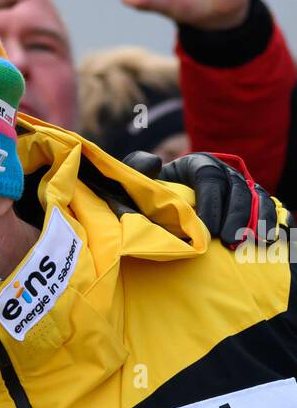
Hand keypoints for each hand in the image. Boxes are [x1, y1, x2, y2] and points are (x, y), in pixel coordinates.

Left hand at [123, 150, 279, 246]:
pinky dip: (269, 221)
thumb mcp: (139, 178)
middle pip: (235, 188)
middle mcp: (223, 171)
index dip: (210, 202)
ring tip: (250, 244)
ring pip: (254, 197)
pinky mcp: (250, 200)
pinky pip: (266, 206)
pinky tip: (267, 239)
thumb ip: (138, 168)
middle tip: (231, 240)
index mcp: (198, 163)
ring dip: (255, 220)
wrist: (165, 202)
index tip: (206, 229)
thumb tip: (156, 164)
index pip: (208, 177)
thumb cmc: (152, 194)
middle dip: (236, 215)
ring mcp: (239, 185)